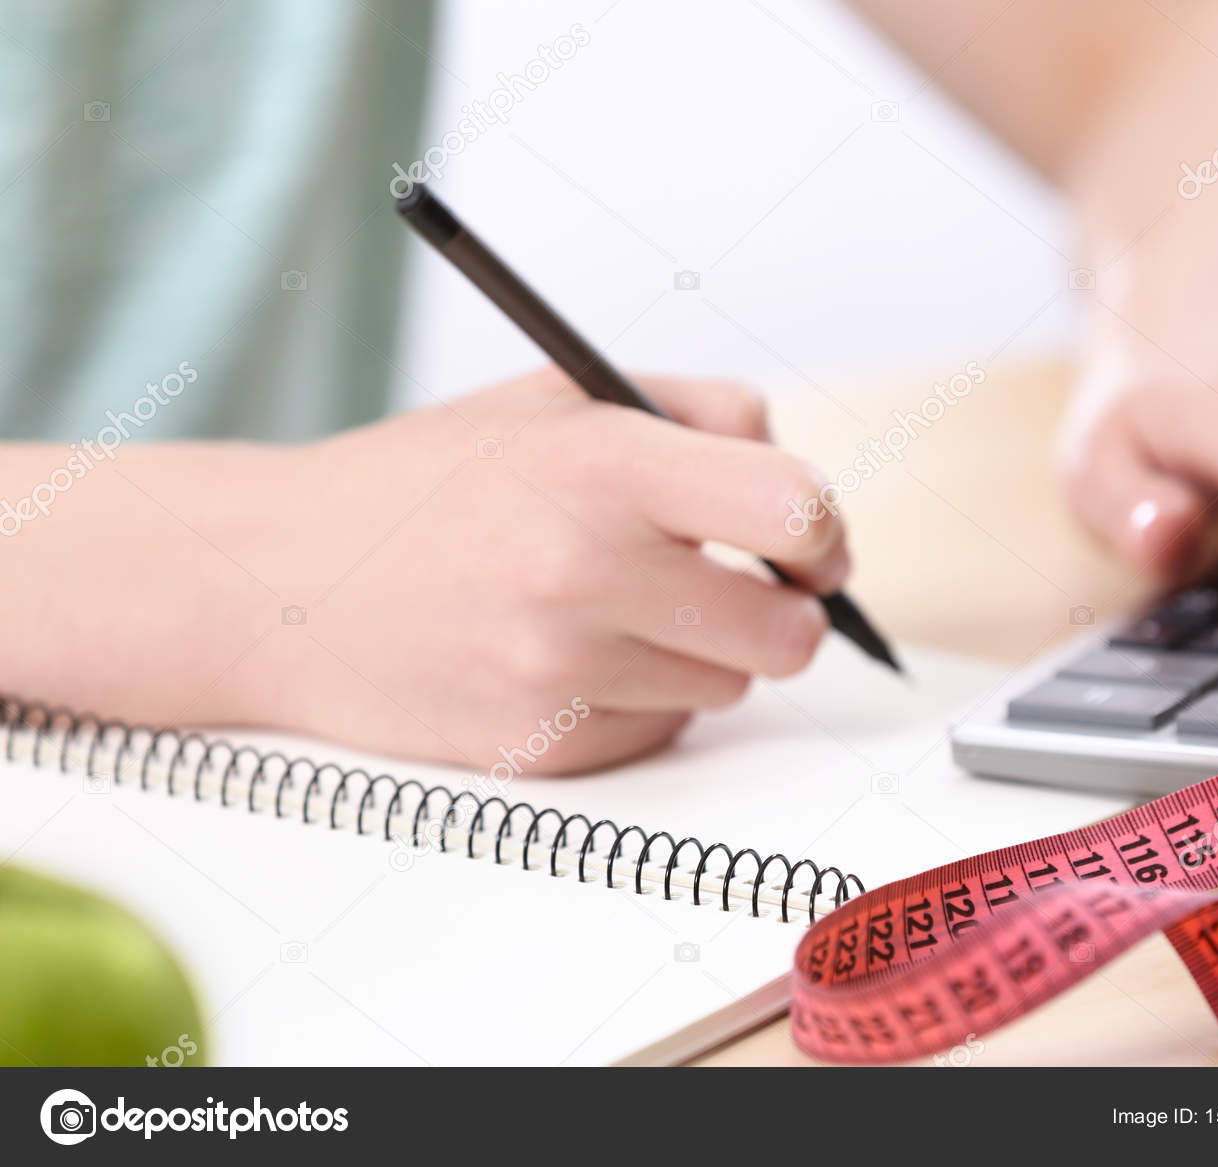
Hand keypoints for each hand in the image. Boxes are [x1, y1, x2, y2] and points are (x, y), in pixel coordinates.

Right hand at [244, 369, 847, 772]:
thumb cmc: (427, 484)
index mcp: (602, 464)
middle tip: (743, 589)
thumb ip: (697, 414)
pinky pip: (660, 732)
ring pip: (726, 688)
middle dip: (783, 613)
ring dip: (702, 654)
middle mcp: (583, 572)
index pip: (794, 509)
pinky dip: (641, 700)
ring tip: (617, 610)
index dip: (823, 534)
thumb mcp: (556, 399)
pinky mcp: (539, 749)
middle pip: (785, 632)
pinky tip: (569, 658)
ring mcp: (559, 672)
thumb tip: (803, 495)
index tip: (809, 546)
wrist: (280, 582)